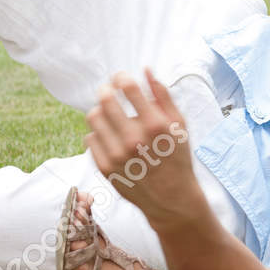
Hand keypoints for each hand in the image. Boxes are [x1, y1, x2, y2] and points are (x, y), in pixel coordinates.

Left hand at [84, 68, 200, 222]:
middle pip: (105, 99)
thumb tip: (147, 71)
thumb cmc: (177, 157)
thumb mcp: (179, 125)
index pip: (128, 88)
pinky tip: (110, 136)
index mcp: (155, 125)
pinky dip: (98, 133)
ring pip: (93, 117)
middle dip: (106, 89)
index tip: (121, 78)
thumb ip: (163, 96)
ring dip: (100, 111)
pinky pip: (90, 139)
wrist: (171, 198)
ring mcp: (116, 155)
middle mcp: (133, 139)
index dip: (121, 77)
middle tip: (109, 90)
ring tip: (109, 115)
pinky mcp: (105, 167)